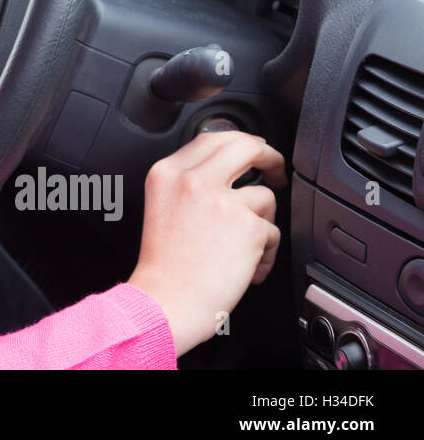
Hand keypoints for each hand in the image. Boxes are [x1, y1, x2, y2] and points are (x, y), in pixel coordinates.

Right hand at [125, 129, 286, 357]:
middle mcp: (194, 180)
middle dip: (269, 156)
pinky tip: (247, 267)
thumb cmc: (165, 265)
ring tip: (244, 248)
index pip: (211, 138)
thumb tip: (228, 166)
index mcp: (168, 173)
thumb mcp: (162, 204)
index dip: (239, 142)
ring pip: (265, 196)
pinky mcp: (249, 227)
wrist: (166, 301)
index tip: (252, 152)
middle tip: (275, 171)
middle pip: (244, 145)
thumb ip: (188, 181)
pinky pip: (274, 232)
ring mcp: (222, 201)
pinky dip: (266, 253)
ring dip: (262, 222)